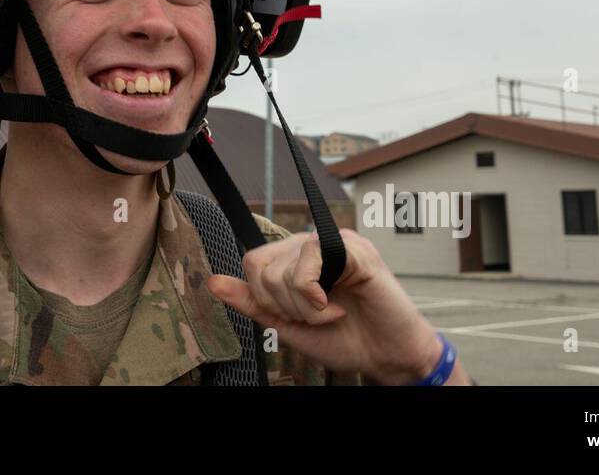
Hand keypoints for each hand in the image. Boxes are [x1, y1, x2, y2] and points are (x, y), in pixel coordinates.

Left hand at [207, 227, 447, 383]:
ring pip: (284, 268)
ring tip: (331, 312)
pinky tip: (338, 307)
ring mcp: (334, 243)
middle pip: (262, 266)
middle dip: (285, 306)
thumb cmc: (344, 339)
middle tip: (317, 314)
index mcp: (296, 257)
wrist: (385, 356)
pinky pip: (311, 261)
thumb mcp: (287, 324)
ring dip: (304, 307)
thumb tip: (212, 282)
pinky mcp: (354, 248)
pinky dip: (316, 297)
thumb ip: (252, 302)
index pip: (253, 262)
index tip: (297, 316)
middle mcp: (312, 244)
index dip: (265, 298)